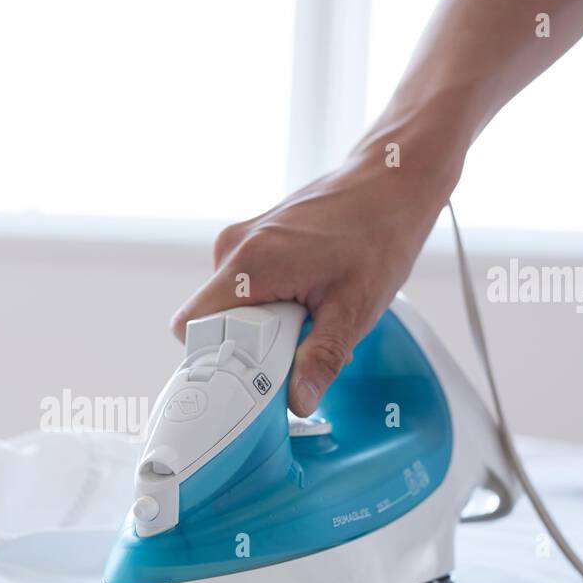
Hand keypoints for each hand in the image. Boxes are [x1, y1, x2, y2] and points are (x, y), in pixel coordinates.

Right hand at [171, 157, 449, 416]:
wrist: (391, 181)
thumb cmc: (378, 233)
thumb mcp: (355, 309)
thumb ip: (321, 358)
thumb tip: (297, 401)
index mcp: (249, 264)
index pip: (192, 328)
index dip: (214, 360)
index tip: (247, 379)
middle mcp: (234, 249)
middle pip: (209, 322)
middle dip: (245, 347)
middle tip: (294, 347)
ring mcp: (240, 242)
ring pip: (228, 308)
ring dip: (261, 326)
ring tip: (308, 315)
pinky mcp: (252, 242)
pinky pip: (243, 290)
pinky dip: (268, 306)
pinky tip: (306, 298)